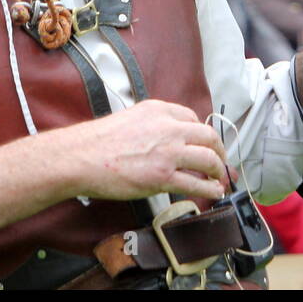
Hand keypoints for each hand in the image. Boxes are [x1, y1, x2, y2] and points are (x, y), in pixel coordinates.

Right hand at [56, 99, 228, 200]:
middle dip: (219, 149)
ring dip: (218, 169)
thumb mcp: (130, 118)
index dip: (201, 133)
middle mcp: (168, 128)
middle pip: (208, 136)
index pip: (192, 117)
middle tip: (221, 159)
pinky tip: (214, 191)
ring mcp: (168, 152)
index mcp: (159, 110)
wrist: (81, 156)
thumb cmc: (98, 141)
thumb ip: (151, 124)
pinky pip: (196, 183)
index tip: (204, 142)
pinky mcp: (163, 177)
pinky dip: (209, 188)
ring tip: (220, 177)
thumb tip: (162, 138)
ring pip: (208, 159)